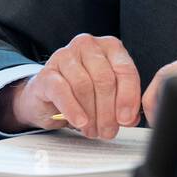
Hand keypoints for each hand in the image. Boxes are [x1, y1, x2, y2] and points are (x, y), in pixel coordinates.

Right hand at [0, 34, 141, 139]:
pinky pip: (62, 90)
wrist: (48, 96)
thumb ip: (123, 105)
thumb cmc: (83, 92)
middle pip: (104, 79)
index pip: (125, 69)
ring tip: (93, 130)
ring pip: (84, 85)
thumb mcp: (109, 96)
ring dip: (91, 113)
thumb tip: (130, 118)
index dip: (128, 97)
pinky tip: (79, 121)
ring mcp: (65, 56)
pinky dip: (73, 109)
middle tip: (109, 130)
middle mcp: (88, 46)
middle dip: (108, 110)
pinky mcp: (46, 72)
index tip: (127, 118)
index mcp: (110, 47)